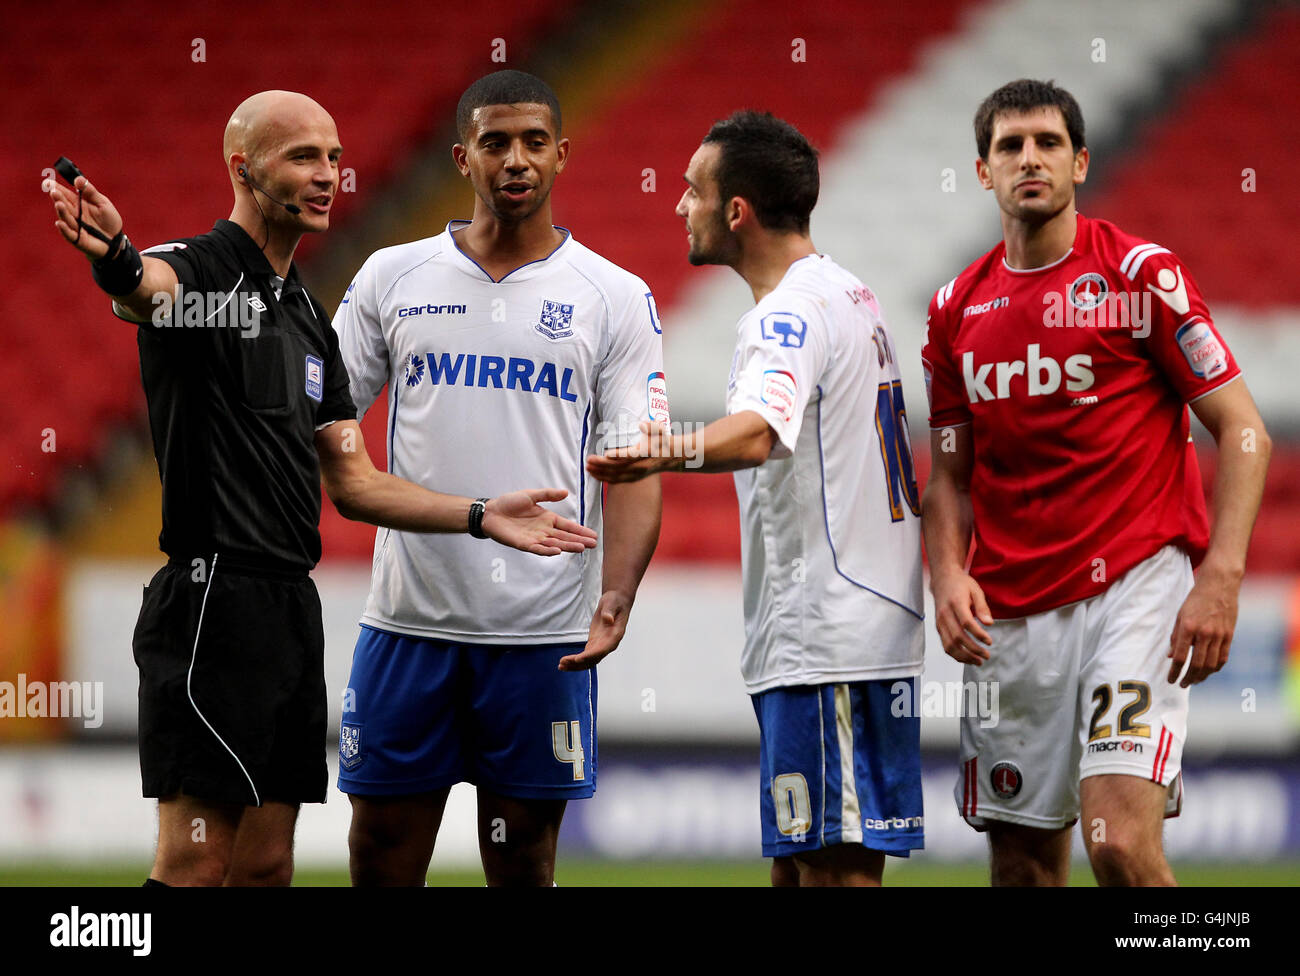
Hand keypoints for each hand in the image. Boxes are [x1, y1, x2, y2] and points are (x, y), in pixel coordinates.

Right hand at [45, 174, 122, 258]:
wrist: (116, 239)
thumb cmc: (109, 219)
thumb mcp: (102, 203)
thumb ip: (91, 192)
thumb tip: (78, 179)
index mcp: (78, 203)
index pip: (64, 194)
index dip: (55, 188)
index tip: (48, 183)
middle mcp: (73, 214)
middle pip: (64, 205)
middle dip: (58, 198)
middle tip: (54, 192)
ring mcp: (75, 227)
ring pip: (66, 219)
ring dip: (62, 212)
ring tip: (59, 204)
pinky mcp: (78, 240)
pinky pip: (70, 235)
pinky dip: (65, 230)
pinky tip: (60, 223)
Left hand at [482, 489, 596, 555]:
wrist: (491, 512)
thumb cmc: (509, 503)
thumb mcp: (531, 495)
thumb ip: (548, 495)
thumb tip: (566, 492)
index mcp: (547, 518)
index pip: (567, 526)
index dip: (580, 530)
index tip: (593, 535)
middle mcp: (544, 530)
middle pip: (564, 537)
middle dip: (579, 540)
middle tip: (593, 544)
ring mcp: (535, 538)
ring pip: (555, 544)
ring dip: (568, 546)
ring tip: (581, 548)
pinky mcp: (524, 544)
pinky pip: (538, 548)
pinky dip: (548, 550)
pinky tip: (558, 551)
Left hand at [559, 590, 629, 670]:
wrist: (616, 601)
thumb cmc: (615, 601)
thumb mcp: (612, 603)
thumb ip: (609, 612)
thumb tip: (608, 619)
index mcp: (615, 636)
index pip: (602, 649)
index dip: (590, 655)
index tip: (578, 659)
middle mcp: (609, 644)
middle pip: (594, 659)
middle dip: (578, 663)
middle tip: (563, 663)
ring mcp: (602, 645)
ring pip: (589, 661)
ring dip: (575, 665)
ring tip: (561, 666)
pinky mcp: (595, 643)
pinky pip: (586, 656)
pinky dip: (575, 660)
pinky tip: (565, 662)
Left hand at [585, 420, 673, 483]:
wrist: (671, 456)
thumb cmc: (662, 441)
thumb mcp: (659, 430)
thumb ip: (652, 426)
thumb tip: (643, 424)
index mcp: (645, 454)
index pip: (631, 456)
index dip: (619, 455)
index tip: (607, 454)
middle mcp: (640, 467)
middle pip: (619, 467)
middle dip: (602, 465)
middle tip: (589, 460)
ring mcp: (637, 474)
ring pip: (616, 476)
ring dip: (600, 473)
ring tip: (587, 468)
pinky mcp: (633, 478)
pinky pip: (617, 480)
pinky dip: (604, 478)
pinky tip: (594, 475)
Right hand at [932, 570, 993, 664]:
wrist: (942, 580)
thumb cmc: (961, 585)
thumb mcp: (976, 590)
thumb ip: (982, 607)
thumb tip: (989, 624)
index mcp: (956, 602)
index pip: (966, 622)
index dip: (978, 634)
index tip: (989, 642)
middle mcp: (945, 613)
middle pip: (957, 637)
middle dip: (973, 650)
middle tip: (986, 655)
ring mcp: (940, 622)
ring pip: (949, 645)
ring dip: (964, 656)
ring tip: (978, 661)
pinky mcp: (938, 627)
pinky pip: (945, 644)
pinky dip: (956, 654)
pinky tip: (967, 658)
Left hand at [1167, 569, 1237, 686]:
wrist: (1219, 585)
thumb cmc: (1196, 599)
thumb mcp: (1180, 615)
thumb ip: (1176, 637)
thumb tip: (1171, 656)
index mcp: (1189, 627)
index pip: (1181, 657)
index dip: (1174, 672)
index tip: (1170, 680)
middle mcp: (1204, 633)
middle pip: (1197, 664)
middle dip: (1188, 678)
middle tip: (1182, 684)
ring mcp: (1219, 635)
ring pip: (1211, 664)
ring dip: (1202, 676)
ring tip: (1194, 681)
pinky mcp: (1229, 635)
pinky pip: (1223, 657)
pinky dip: (1215, 667)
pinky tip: (1208, 671)